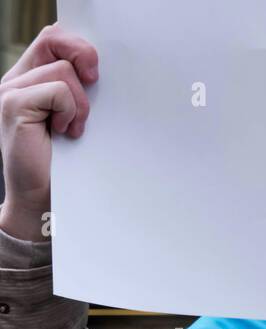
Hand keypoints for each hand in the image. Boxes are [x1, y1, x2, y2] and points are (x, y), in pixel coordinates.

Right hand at [0, 23, 98, 241]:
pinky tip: (65, 133)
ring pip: (63, 71)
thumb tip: (101, 71)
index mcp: (29, 79)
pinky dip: (70, 112)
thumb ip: (79, 93)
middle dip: (83, 57)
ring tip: (73, 128)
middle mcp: (15, 80)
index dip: (78, 45)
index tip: (96, 73)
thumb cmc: (66, 164)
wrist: (43, 198)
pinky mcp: (13, 105)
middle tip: (95, 84)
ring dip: (81, 103)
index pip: (52, 39)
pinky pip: (57, 91)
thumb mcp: (76, 120)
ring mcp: (10, 91)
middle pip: (54, 40)